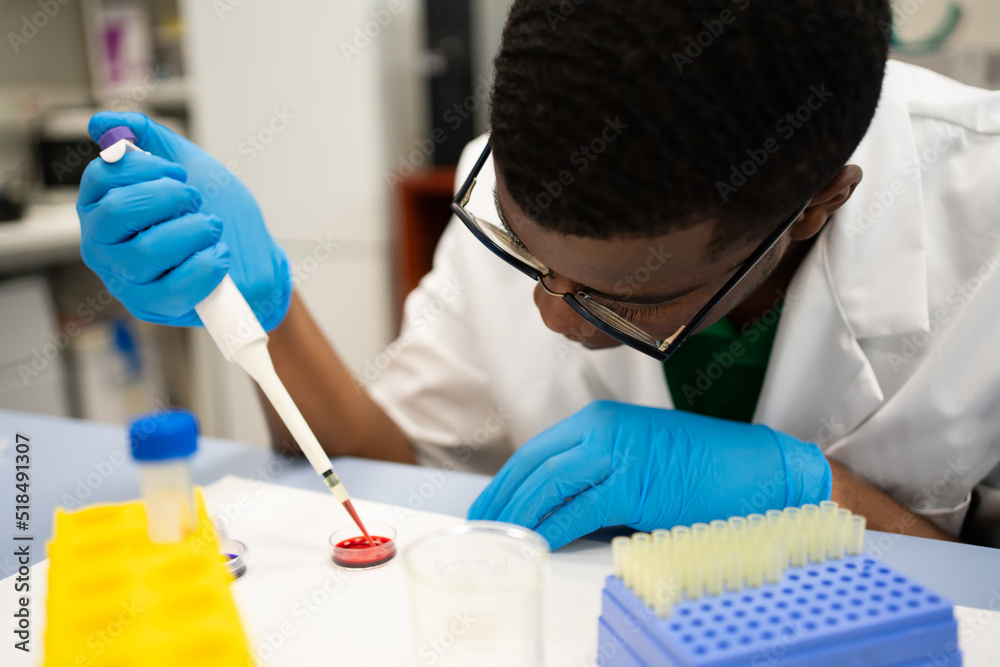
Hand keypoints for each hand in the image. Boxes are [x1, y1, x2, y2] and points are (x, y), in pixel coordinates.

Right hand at [77, 112, 290, 328]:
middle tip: (197, 200)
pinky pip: (177, 286)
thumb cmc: (215, 212)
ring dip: (194, 231)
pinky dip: (208, 264)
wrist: (253, 256)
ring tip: (212, 228)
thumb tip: (102, 122)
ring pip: (148, 251)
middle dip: (170, 198)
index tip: (178, 173)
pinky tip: (219, 255)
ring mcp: (126, 279)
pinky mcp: (154, 307)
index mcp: (102, 206)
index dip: (146, 168)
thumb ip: (147, 138)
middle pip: (118, 212)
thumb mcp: (187, 165)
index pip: (101, 177)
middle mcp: (103, 245)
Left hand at [468, 400, 830, 548]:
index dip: (507, 480)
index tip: (488, 504)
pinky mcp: (633, 483)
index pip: (537, 452)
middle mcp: (603, 430)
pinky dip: (550, 527)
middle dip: (501, 497)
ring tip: (500, 537)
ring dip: (518, 512)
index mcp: (601, 422)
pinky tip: (535, 543)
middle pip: (534, 464)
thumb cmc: (703, 468)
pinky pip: (577, 509)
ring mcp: (618, 453)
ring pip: (548, 483)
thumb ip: (598, 475)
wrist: (756, 469)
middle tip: (481, 525)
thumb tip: (556, 507)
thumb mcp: (639, 461)